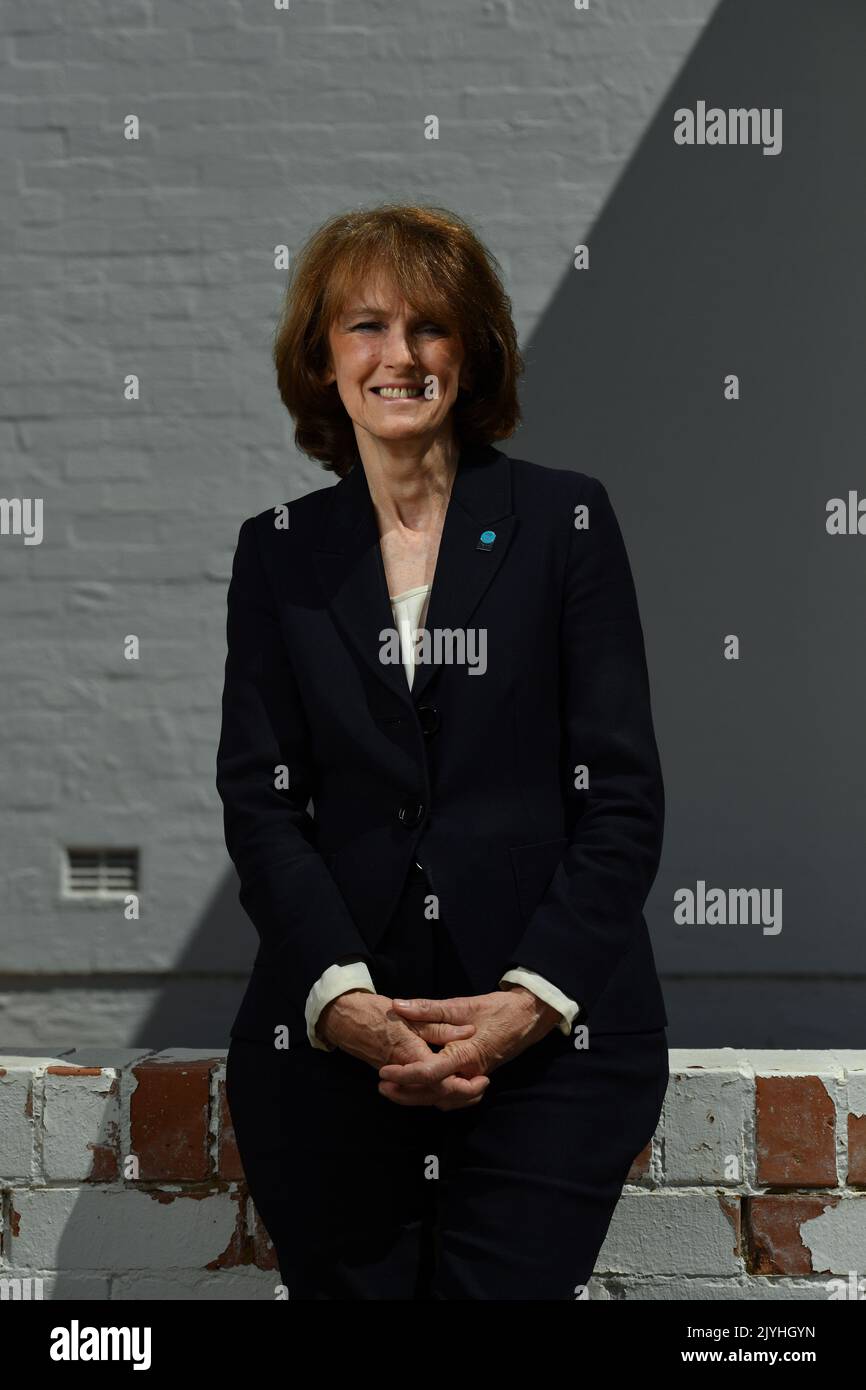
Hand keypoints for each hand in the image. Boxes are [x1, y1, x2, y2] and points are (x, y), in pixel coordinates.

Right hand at [317, 989, 490, 1110]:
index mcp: (410, 1054)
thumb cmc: (376, 1012)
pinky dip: (435, 1092)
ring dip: (451, 1097)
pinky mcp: (395, 1076)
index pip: (440, 1080)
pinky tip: (449, 1084)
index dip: (463, 1086)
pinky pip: (417, 1091)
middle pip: (436, 1095)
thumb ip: (439, 1026)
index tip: (482, 1079)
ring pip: (427, 1097)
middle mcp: (403, 1071)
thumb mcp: (410, 1014)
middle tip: (482, 1086)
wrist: (344, 1019)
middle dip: (461, 1096)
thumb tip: (468, 1032)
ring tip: (472, 1089)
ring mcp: (397, 1076)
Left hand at [380, 987, 563, 1102]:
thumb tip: (398, 1006)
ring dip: (418, 1098)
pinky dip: (437, 1097)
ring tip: (394, 1089)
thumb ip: (428, 1008)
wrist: (528, 1017)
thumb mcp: (462, 1004)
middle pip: (433, 1095)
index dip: (404, 1075)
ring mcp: (475, 1079)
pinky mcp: (476, 1078)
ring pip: (444, 1100)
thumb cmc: (497, 1009)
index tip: (384, 1072)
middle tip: (382, 1086)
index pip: (430, 1074)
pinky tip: (423, 1090)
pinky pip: (455, 1097)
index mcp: (465, 1055)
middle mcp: (470, 1073)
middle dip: (406, 1094)